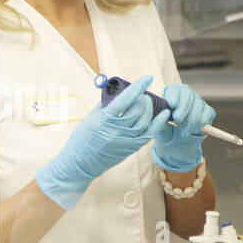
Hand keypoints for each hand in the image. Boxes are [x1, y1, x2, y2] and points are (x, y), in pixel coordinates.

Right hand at [36, 75, 170, 209]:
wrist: (80, 164)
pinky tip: (163, 114)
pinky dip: (157, 123)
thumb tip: (118, 88)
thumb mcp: (91, 117)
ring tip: (147, 101)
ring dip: (149, 108)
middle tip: (142, 93)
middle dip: (142, 98)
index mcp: (102, 121)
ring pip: (144, 121)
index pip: (124, 100)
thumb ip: (105, 103)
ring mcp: (124, 142)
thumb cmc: (82, 138)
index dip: (138, 87)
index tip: (147, 78)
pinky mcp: (130, 149)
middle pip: (137, 110)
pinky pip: (148, 134)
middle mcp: (115, 132)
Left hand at [150, 84, 214, 171]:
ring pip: (198, 104)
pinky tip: (194, 130)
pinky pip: (208, 113)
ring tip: (184, 132)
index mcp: (170, 95)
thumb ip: (160, 121)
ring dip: (191, 120)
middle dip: (183, 108)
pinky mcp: (207, 111)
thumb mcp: (159, 129)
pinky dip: (201, 123)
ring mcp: (197, 102)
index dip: (174, 96)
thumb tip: (164, 115)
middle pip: (188, 94)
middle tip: (178, 121)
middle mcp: (185, 95)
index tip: (171, 105)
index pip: (174, 90)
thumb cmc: (165, 132)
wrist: (176, 143)